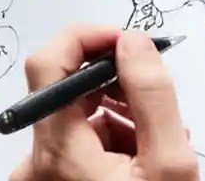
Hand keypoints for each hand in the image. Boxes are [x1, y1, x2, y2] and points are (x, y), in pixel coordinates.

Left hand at [10, 26, 198, 180]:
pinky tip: (141, 162)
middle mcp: (35, 163)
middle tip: (158, 101)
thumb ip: (152, 95)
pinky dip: (109, 143)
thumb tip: (133, 42)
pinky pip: (76, 147)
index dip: (87, 37)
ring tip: (159, 144)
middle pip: (69, 92)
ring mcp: (39, 178)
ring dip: (120, 119)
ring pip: (78, 120)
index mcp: (58, 151)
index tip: (124, 39)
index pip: (49, 62)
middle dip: (119, 87)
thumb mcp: (168, 163)